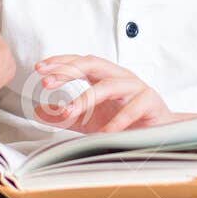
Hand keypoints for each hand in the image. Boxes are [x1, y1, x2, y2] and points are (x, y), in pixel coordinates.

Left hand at [32, 54, 177, 133]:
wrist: (160, 135)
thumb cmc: (124, 123)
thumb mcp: (88, 121)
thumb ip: (65, 115)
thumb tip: (37, 111)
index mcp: (104, 77)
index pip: (80, 62)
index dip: (60, 63)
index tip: (39, 69)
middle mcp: (119, 77)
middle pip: (93, 64)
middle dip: (68, 70)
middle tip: (47, 81)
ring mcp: (136, 87)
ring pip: (109, 85)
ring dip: (86, 98)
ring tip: (69, 112)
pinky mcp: (151, 102)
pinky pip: (132, 108)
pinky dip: (117, 121)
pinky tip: (103, 133)